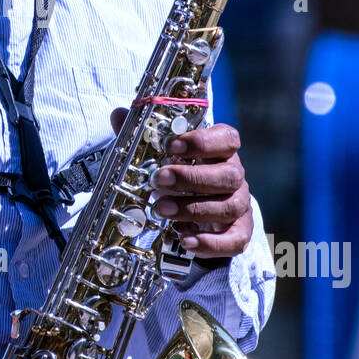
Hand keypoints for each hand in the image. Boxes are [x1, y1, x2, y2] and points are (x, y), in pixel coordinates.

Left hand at [111, 108, 252, 259]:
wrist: (195, 213)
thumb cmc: (179, 176)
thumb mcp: (161, 156)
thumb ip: (144, 136)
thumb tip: (119, 115)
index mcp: (221, 151)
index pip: (227, 139)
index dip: (202, 142)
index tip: (171, 146)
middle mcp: (234, 176)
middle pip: (229, 174)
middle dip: (191, 178)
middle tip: (158, 180)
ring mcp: (239, 205)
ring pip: (229, 206)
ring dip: (193, 209)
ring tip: (161, 209)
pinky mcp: (239, 232)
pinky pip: (234, 240)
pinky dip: (211, 243)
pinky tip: (185, 240)